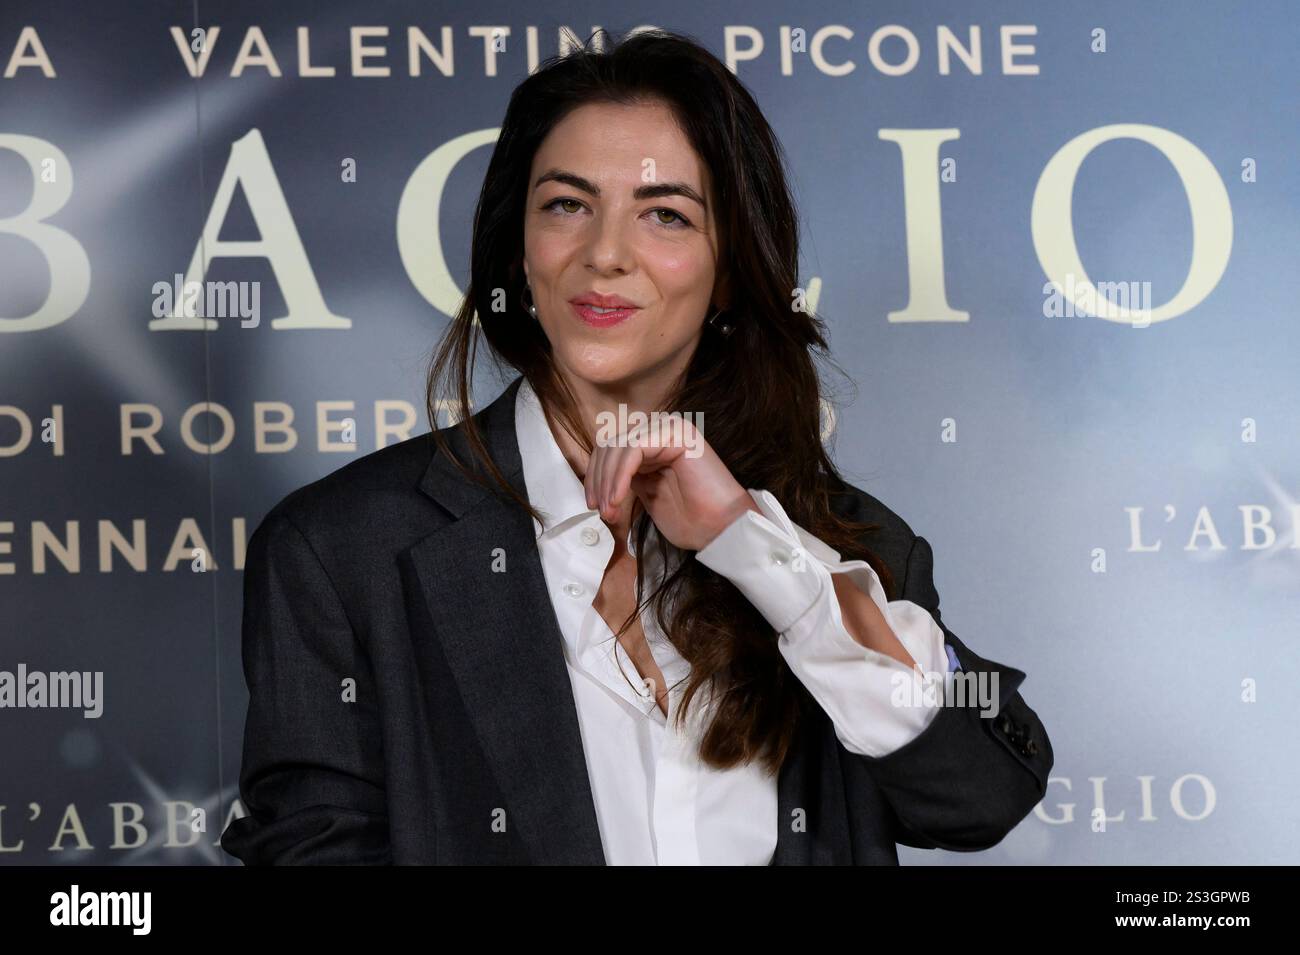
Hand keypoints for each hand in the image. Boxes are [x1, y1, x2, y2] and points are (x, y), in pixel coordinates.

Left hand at [584, 414, 758, 550]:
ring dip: (607, 482)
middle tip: (601, 511)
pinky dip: (619, 476)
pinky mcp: (676, 432)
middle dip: (598, 480)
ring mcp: (669, 427)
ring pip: (618, 446)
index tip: (593, 504)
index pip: (610, 448)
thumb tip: (598, 480)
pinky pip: (633, 450)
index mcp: (653, 442)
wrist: (722, 529)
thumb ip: (626, 479)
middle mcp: (661, 429)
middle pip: (610, 444)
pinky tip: (618, 499)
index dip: (595, 475)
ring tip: (610, 511)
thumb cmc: (691, 518)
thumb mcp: (646, 494)